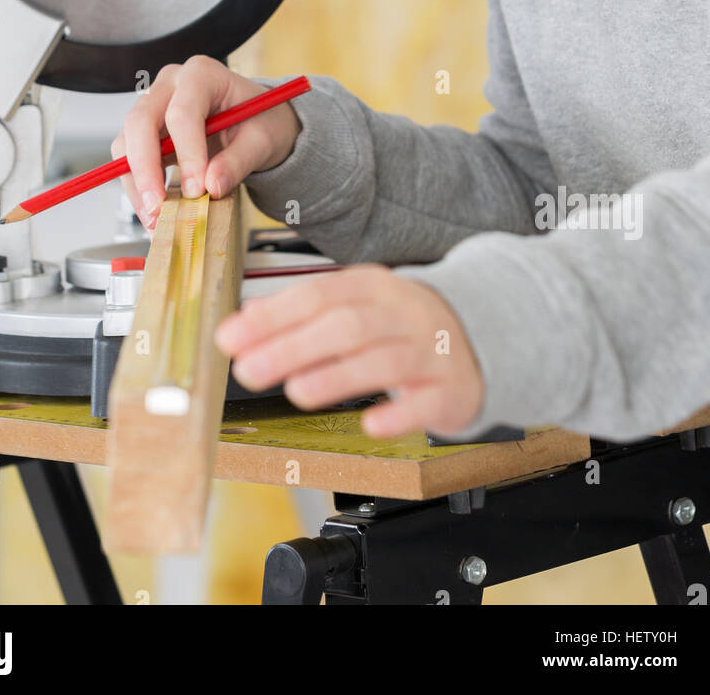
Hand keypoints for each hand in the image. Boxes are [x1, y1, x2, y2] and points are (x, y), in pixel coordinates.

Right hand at [110, 55, 302, 230]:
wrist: (255, 123)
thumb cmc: (260, 122)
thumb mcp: (262, 140)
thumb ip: (238, 161)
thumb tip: (211, 186)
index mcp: (202, 75)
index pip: (182, 113)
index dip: (187, 153)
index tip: (196, 190)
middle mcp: (170, 85)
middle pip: (141, 122)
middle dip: (146, 169)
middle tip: (158, 207)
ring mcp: (152, 106)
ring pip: (126, 142)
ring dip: (136, 183)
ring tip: (154, 218)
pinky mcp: (144, 132)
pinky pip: (128, 159)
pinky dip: (137, 187)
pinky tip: (152, 212)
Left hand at [215, 264, 484, 437]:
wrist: (479, 334)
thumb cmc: (398, 324)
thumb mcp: (354, 305)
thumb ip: (300, 314)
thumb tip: (241, 327)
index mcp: (372, 286)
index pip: (317, 295)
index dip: (272, 316)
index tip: (230, 337)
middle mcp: (402, 313)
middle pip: (345, 326)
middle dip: (293, 347)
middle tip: (248, 370)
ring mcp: (429, 350)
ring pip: (382, 360)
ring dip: (336, 376)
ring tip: (296, 392)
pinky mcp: (449, 389)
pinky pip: (425, 402)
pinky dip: (398, 413)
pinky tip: (370, 423)